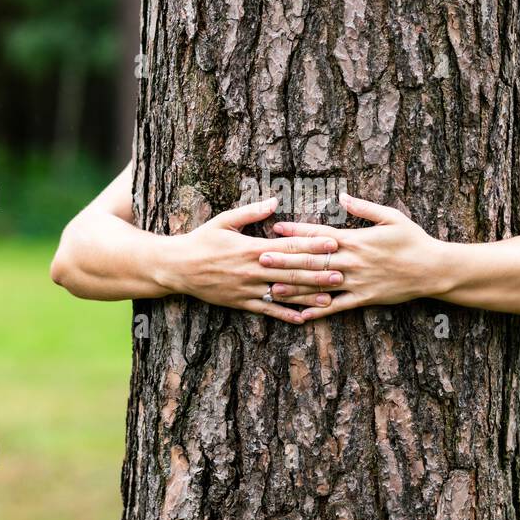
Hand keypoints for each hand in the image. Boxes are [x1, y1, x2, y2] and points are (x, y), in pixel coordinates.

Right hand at [161, 197, 342, 324]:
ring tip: (330, 298)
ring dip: (308, 297)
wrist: (177, 267)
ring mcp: (247, 289)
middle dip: (318, 273)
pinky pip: (268, 311)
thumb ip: (252, 212)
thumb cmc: (202, 240)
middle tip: (342, 273)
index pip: (288, 247)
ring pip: (283, 294)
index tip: (333, 243)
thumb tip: (276, 201)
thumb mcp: (224, 220)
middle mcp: (253, 270)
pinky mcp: (241, 303)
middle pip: (291, 272)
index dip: (312, 245)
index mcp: (251, 248)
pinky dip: (286, 315)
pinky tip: (303, 318)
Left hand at [262, 191, 441, 320]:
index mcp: (356, 239)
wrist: (433, 269)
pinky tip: (301, 314)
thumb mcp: (391, 217)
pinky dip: (319, 310)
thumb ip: (364, 208)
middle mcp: (352, 261)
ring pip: (320, 285)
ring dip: (294, 287)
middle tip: (260, 258)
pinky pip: (337, 306)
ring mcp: (357, 282)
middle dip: (285, 259)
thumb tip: (341, 196)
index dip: (296, 231)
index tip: (276, 228)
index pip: (320, 234)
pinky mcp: (364, 298)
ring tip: (271, 288)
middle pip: (312, 260)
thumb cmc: (413, 240)